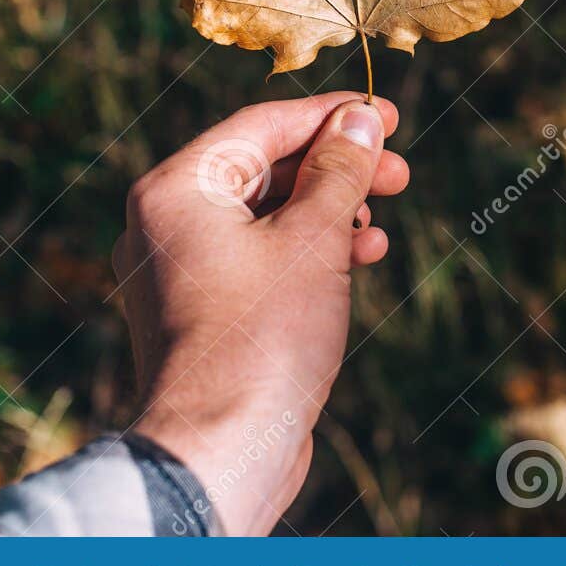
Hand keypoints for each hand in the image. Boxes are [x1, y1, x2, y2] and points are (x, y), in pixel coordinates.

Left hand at [114, 92, 409, 533]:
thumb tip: (358, 120)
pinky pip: (259, 259)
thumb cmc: (261, 338)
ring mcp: (181, 270)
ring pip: (265, 216)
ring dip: (329, 212)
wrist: (222, 450)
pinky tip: (359, 258)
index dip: (331, 117)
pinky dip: (307, 252)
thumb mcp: (313, 239)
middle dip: (336, 168)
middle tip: (398, 173)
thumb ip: (338, 170)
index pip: (262, 126)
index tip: (386, 115)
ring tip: (381, 221)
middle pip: (264, 169)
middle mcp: (166, 222)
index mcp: (176, 188)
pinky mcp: (204, 312)